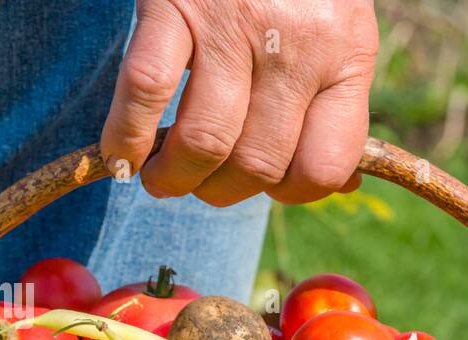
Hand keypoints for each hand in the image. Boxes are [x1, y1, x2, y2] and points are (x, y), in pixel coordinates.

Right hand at [101, 0, 378, 206]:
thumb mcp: (340, 27)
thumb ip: (337, 98)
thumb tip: (337, 185)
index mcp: (348, 55)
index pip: (324, 166)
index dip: (290, 193)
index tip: (265, 187)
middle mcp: (298, 44)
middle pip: (259, 164)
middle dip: (223, 192)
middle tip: (201, 185)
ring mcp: (233, 23)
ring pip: (205, 143)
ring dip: (175, 179)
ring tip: (160, 179)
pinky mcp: (173, 2)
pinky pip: (145, 92)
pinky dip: (124, 137)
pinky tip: (118, 155)